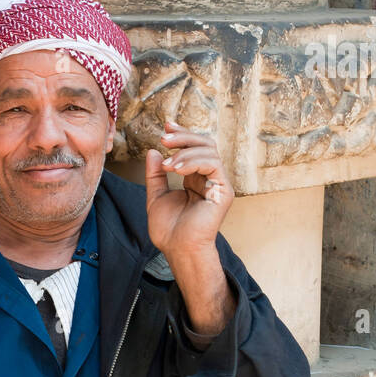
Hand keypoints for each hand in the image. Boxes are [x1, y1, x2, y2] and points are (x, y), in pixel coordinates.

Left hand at [144, 119, 233, 258]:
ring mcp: (218, 184)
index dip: (182, 134)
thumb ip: (155, 175)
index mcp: (196, 179)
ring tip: (167, 165)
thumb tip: (153, 152)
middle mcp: (209, 179)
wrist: (178, 249)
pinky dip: (193, 162)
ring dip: (185, 152)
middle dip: (183, 137)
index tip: (166, 127)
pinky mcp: (223, 191)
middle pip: (204, 144)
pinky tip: (176, 169)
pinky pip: (213, 164)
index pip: (194, 148)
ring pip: (209, 151)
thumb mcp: (156, 196)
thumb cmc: (169, 230)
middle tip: (164, 137)